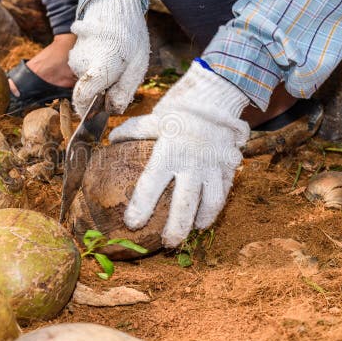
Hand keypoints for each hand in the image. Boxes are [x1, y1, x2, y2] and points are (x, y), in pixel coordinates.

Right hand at [68, 0, 149, 116]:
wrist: (114, 5)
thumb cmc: (130, 36)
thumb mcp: (136, 66)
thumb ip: (123, 91)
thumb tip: (111, 110)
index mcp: (99, 69)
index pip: (83, 98)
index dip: (88, 110)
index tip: (95, 114)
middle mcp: (81, 64)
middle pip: (90, 90)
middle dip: (103, 89)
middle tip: (121, 74)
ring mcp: (76, 57)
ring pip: (87, 78)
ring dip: (100, 76)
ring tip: (116, 59)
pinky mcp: (75, 52)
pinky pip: (84, 67)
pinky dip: (95, 65)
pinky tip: (107, 52)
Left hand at [108, 62, 250, 247]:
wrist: (217, 97)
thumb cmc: (181, 108)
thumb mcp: (155, 117)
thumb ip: (134, 131)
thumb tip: (112, 140)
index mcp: (169, 151)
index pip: (151, 185)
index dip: (140, 207)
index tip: (132, 223)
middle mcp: (192, 163)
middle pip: (183, 204)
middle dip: (175, 228)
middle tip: (167, 244)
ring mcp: (213, 167)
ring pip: (209, 203)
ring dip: (199, 221)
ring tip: (190, 233)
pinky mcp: (229, 167)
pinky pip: (224, 193)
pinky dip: (215, 209)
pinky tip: (206, 219)